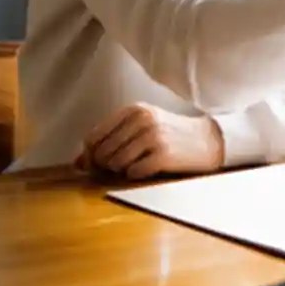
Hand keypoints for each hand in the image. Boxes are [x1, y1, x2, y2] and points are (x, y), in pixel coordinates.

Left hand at [76, 103, 224, 179]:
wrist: (207, 140)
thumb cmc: (170, 134)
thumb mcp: (141, 127)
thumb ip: (109, 141)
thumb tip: (77, 163)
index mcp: (133, 110)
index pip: (93, 137)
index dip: (90, 155)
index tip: (98, 163)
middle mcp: (142, 120)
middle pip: (101, 153)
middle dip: (105, 166)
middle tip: (119, 167)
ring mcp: (153, 137)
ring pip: (115, 164)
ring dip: (121, 171)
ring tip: (136, 165)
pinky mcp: (163, 155)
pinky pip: (133, 173)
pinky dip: (136, 175)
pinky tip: (148, 168)